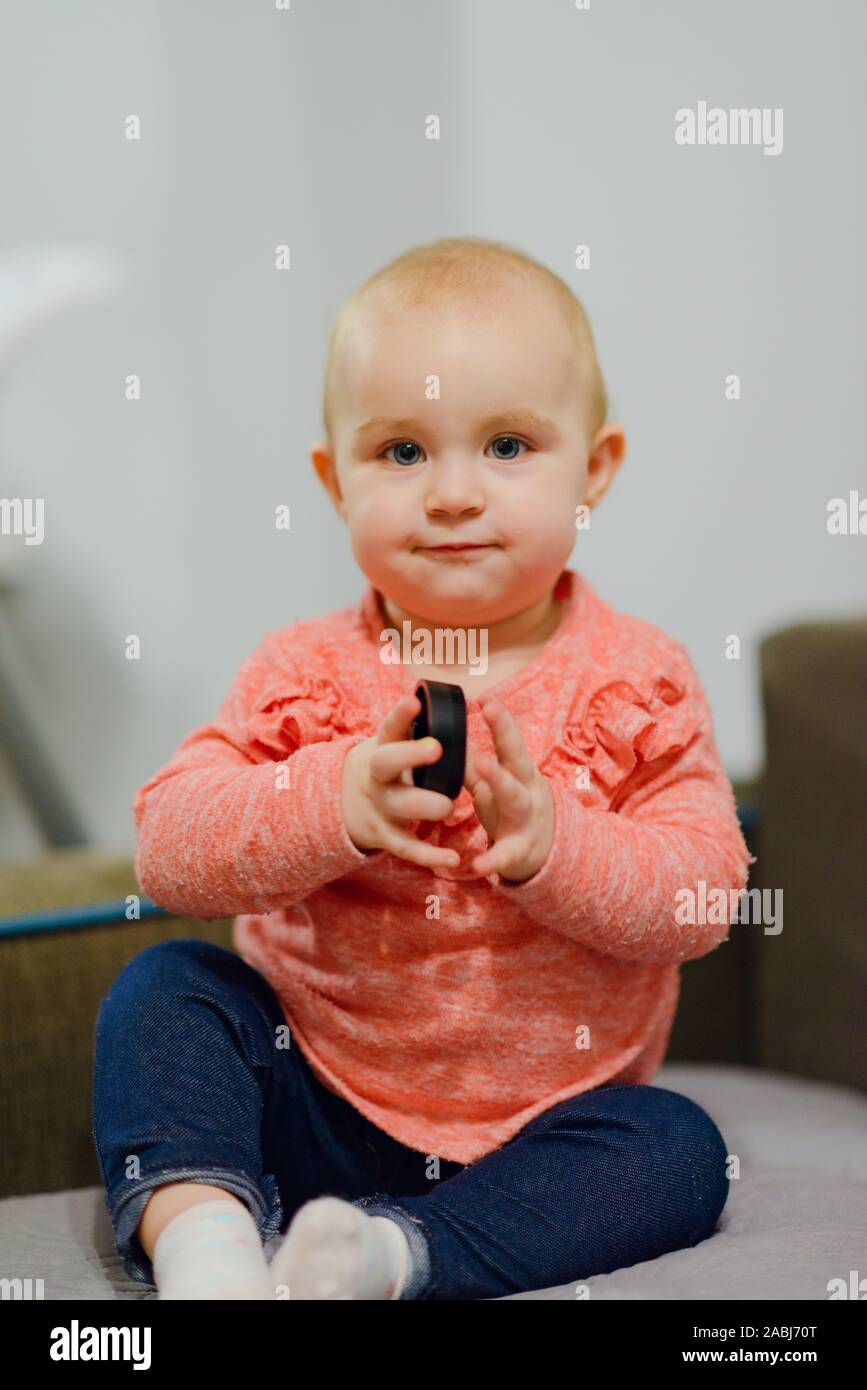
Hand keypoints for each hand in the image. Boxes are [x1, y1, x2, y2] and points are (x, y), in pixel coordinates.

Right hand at [341, 693, 460, 871]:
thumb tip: (444, 700)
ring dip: (423, 805)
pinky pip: (407, 847)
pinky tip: (452, 859)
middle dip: (409, 756)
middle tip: (437, 748)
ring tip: (447, 806)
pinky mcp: (386, 836)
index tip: (415, 700)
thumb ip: (411, 729)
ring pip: (399, 805)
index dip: (400, 714)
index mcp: (383, 747)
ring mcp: (381, 806)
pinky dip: (429, 856)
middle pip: (385, 763)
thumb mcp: (390, 744)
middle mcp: (377, 775)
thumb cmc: (387, 766)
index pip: (389, 726)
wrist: (346, 803)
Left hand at [464, 696, 554, 882]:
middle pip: (517, 759)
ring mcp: (525, 818)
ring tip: (483, 765)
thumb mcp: (496, 784)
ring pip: (515, 798)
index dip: (500, 718)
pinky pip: (505, 854)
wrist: (545, 851)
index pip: (509, 739)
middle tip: (490, 711)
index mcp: (518, 770)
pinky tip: (477, 866)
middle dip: (505, 735)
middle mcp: (526, 788)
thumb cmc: (513, 807)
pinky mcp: (519, 850)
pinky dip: (492, 860)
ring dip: (500, 781)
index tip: (484, 696)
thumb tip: (445, 738)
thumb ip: (473, 765)